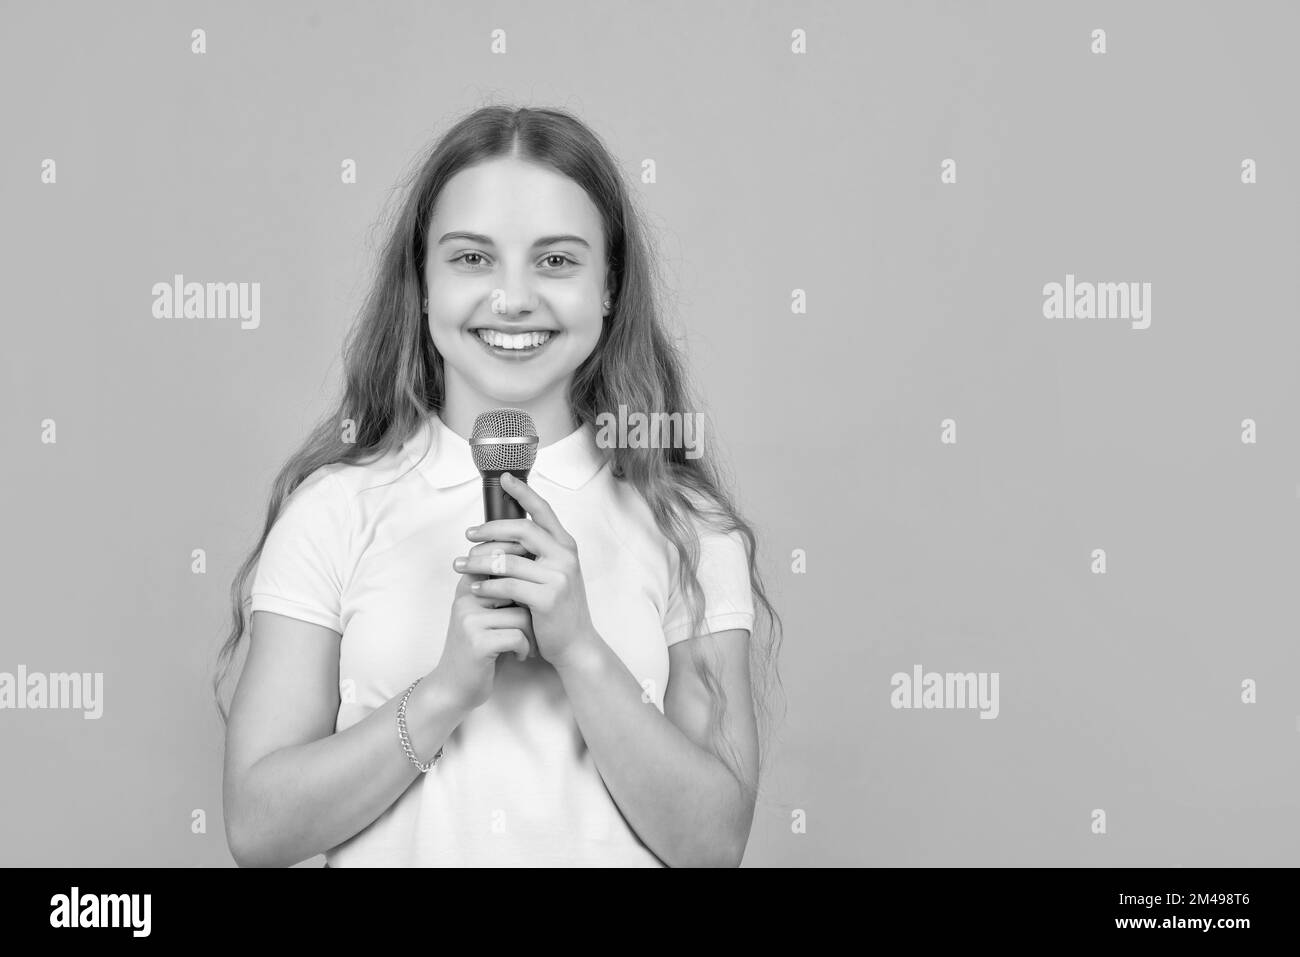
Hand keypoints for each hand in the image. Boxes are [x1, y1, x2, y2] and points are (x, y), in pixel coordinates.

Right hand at [431, 566, 535, 712]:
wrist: (454, 687)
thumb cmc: (480, 648)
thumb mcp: (487, 615)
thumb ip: (502, 592)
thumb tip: (537, 566)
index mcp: (468, 588)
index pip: (497, 558)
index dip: (520, 558)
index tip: (540, 573)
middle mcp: (466, 599)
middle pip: (517, 588)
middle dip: (533, 609)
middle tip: (537, 626)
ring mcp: (469, 620)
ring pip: (522, 614)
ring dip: (531, 634)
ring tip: (528, 646)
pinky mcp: (477, 642)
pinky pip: (517, 636)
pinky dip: (525, 648)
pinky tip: (519, 656)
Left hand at [454, 472, 599, 670]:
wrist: (576, 643)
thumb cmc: (558, 608)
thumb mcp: (554, 574)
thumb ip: (537, 553)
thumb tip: (503, 535)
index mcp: (565, 546)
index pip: (543, 510)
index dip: (524, 492)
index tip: (504, 478)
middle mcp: (564, 556)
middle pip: (522, 529)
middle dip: (490, 529)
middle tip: (468, 535)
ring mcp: (558, 577)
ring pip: (508, 560)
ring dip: (479, 562)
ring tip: (460, 565)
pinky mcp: (547, 598)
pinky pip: (508, 586)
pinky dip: (487, 586)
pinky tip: (475, 587)